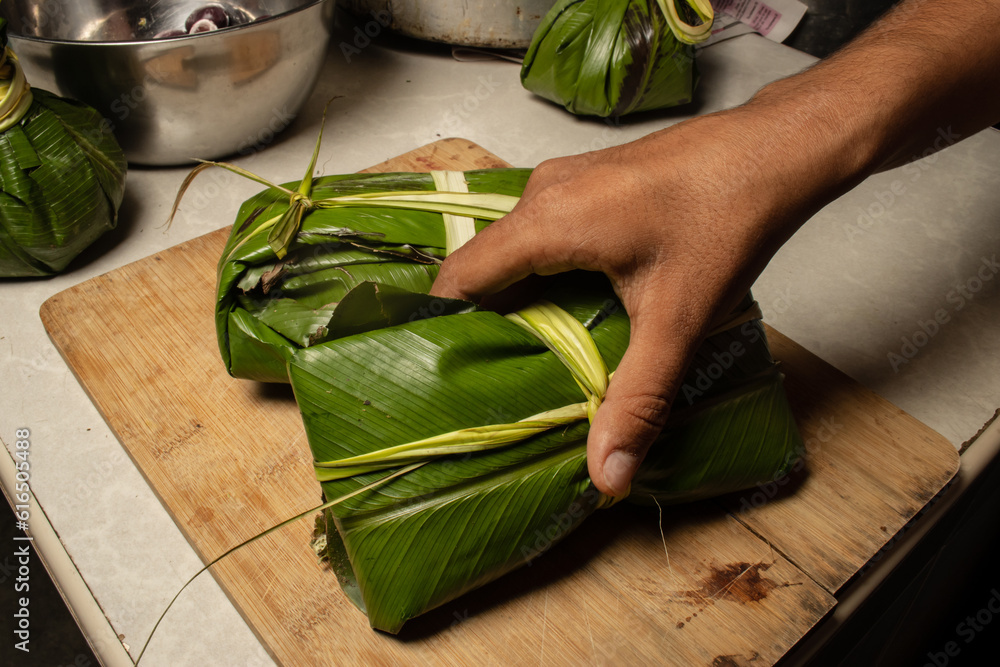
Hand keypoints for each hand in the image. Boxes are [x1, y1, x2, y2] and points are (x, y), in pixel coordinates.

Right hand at [431, 99, 863, 495]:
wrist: (775, 150)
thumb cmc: (725, 220)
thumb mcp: (676, 320)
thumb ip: (637, 399)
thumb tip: (606, 476)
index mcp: (546, 221)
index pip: (461, 276)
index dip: (444, 326)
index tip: (442, 375)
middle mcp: (543, 192)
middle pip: (486, 265)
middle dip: (486, 322)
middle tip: (492, 380)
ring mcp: (566, 181)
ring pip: (517, 249)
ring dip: (520, 298)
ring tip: (530, 356)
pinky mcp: (591, 182)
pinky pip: (545, 232)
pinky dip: (546, 273)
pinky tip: (574, 310)